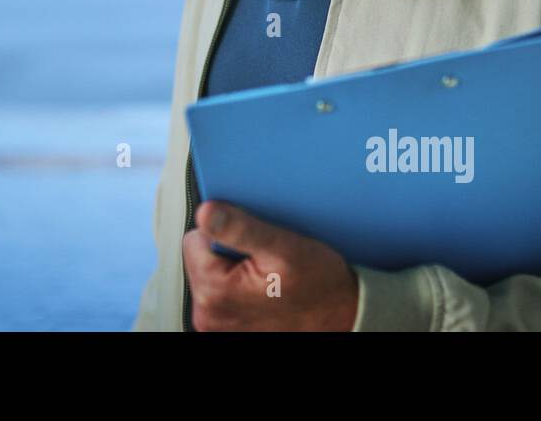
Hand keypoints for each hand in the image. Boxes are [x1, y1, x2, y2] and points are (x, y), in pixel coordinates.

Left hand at [183, 200, 358, 330]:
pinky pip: (222, 293)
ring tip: (267, 274)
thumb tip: (204, 212)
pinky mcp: (227, 329)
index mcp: (213, 293)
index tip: (254, 243)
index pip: (195, 239)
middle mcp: (207, 316)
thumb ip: (240, 228)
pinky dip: (240, 286)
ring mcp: (216, 326)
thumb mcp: (284, 248)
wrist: (345, 317)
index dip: (225, 232)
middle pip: (201, 258)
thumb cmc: (320, 285)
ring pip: (211, 274)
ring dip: (235, 269)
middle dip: (229, 251)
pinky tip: (265, 289)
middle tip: (264, 259)